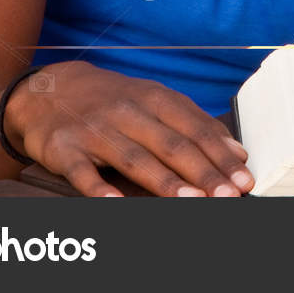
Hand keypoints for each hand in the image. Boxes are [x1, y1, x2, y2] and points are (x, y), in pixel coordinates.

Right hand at [1, 61, 253, 197]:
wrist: (50, 88)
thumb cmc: (114, 100)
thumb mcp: (155, 101)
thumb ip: (196, 125)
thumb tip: (237, 153)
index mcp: (156, 99)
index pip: (196, 130)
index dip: (221, 157)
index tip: (243, 180)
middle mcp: (128, 111)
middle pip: (172, 146)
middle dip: (203, 173)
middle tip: (228, 196)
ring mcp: (96, 130)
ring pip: (135, 158)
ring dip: (164, 182)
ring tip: (191, 201)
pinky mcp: (64, 148)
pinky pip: (82, 172)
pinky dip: (98, 189)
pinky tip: (115, 204)